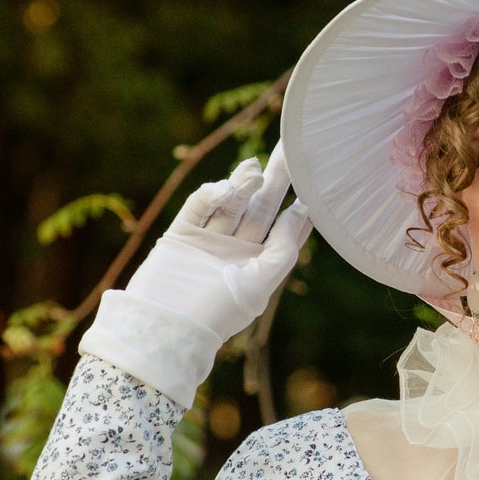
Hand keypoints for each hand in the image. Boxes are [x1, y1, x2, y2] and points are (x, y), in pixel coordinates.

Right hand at [123, 149, 312, 341]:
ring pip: (232, 204)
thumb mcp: (260, 284)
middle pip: (261, 209)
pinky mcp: (182, 234)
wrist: (165, 326)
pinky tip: (224, 189)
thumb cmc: (217, 313)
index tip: (314, 183)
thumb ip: (282, 250)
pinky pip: (199, 207)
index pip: (284, 232)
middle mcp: (236, 251)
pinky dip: (211, 195)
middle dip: (274, 183)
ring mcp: (209, 241)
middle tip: (288, 153)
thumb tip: (302, 212)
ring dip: (243, 185)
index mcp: (259, 265)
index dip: (298, 210)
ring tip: (254, 169)